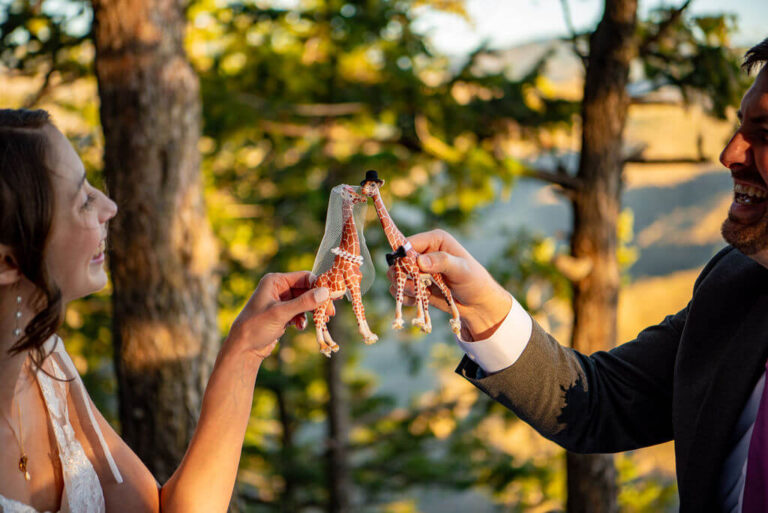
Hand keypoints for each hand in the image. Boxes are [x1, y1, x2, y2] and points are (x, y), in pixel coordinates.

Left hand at [227, 271, 331, 359]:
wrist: (243, 348)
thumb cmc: (256, 326)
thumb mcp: (281, 313)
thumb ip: (303, 302)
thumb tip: (325, 292)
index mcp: (275, 281)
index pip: (304, 277)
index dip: (319, 285)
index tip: (332, 296)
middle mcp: (278, 288)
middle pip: (306, 289)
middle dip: (317, 301)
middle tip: (331, 312)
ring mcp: (280, 301)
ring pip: (304, 302)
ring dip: (312, 311)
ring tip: (321, 321)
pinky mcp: (282, 314)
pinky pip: (299, 312)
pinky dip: (302, 319)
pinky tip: (299, 327)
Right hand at [388, 229, 511, 339]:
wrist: (477, 304)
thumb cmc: (474, 281)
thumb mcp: (462, 270)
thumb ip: (442, 262)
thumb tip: (420, 261)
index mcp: (434, 240)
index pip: (408, 243)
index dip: (403, 256)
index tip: (408, 271)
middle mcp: (423, 252)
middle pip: (398, 260)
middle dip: (403, 274)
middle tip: (416, 286)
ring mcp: (418, 269)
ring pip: (396, 275)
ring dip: (404, 287)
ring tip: (420, 294)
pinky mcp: (416, 284)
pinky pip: (399, 289)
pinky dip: (405, 296)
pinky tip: (418, 301)